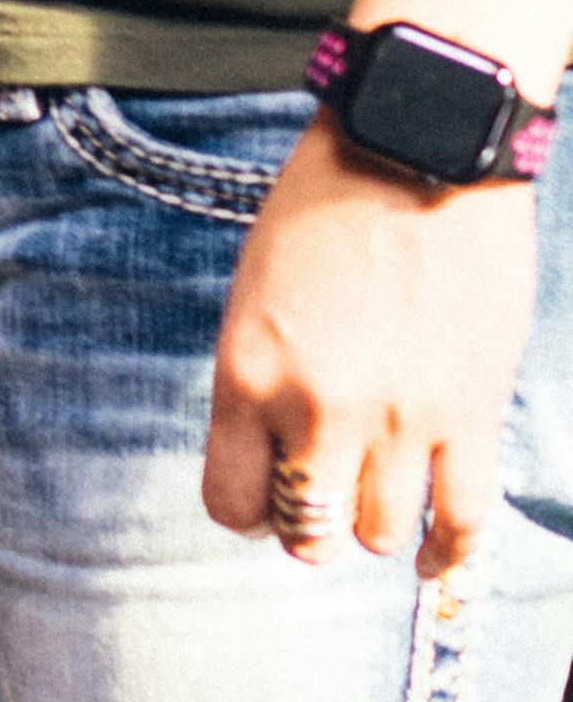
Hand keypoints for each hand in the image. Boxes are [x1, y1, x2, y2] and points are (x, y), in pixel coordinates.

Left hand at [202, 121, 543, 572]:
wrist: (416, 145)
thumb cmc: (325, 203)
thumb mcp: (256, 292)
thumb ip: (264, 377)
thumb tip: (279, 450)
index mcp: (248, 375)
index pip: (231, 502)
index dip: (249, 510)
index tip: (263, 496)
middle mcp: (318, 410)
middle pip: (306, 532)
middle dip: (308, 528)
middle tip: (321, 500)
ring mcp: (400, 418)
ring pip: (379, 533)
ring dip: (374, 525)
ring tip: (377, 501)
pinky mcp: (471, 413)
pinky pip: (461, 520)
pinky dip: (446, 552)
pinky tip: (432, 555)